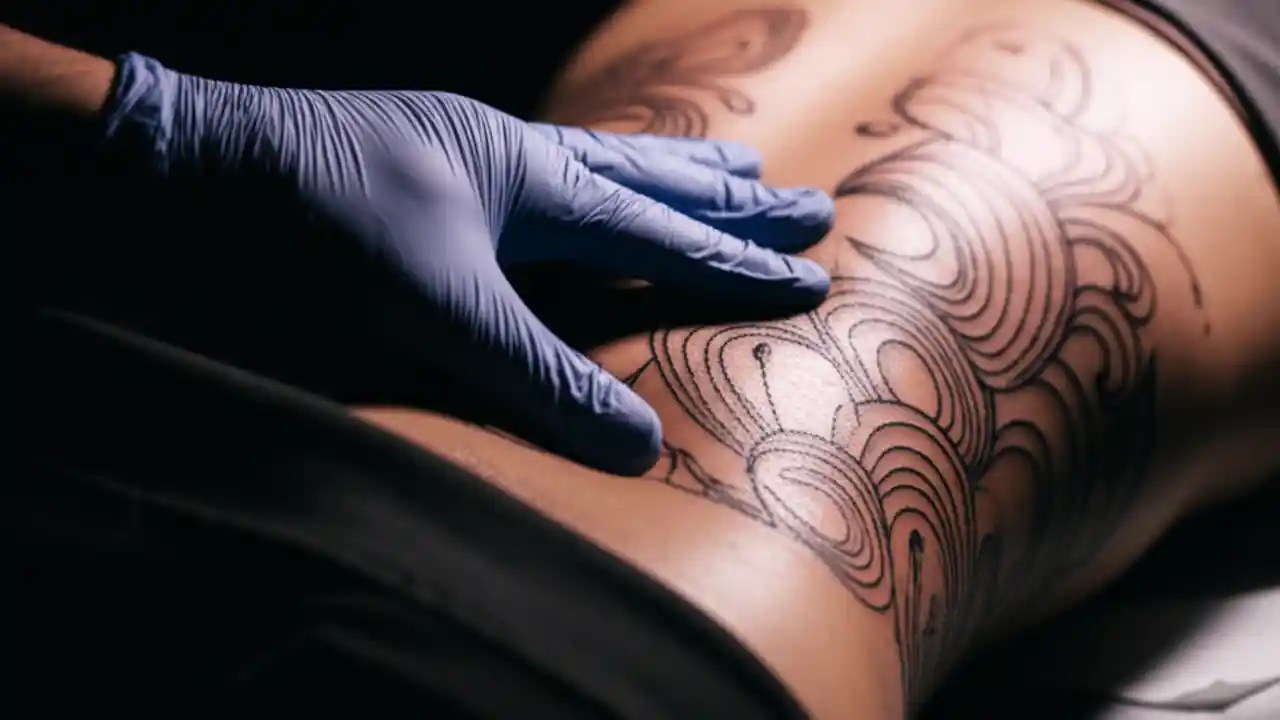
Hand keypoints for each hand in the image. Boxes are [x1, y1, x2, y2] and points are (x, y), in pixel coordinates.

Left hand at [100, 53, 833, 474]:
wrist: (209, 162)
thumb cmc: (326, 223)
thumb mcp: (442, 313)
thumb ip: (540, 378)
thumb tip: (641, 446)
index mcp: (539, 185)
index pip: (662, 232)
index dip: (739, 262)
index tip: (813, 270)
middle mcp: (522, 158)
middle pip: (654, 178)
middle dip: (734, 201)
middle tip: (808, 199)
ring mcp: (480, 151)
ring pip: (606, 157)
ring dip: (676, 167)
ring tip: (734, 160)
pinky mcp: (438, 157)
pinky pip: (550, 160)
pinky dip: (595, 168)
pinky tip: (588, 175)